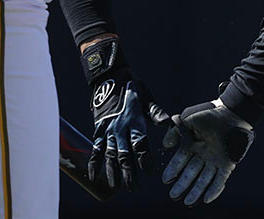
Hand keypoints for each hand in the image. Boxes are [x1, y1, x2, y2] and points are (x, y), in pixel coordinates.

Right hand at [80, 38, 169, 190]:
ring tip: (116, 186)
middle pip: (124, 155)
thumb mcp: (147, 97)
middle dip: (129, 173)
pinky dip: (94, 162)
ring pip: (109, 155)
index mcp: (134, 121)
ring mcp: (107, 129)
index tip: (150, 173)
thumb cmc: (133, 85)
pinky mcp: (98, 129)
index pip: (140, 145)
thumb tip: (169, 124)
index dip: (145, 160)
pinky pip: (95, 148)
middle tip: (134, 188)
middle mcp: (119, 128)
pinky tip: (94, 176)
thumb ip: (157, 113)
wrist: (109, 75)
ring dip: (112, 171)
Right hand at [161, 99, 253, 205]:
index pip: (180, 161)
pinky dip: (214, 189)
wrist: (232, 112)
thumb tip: (166, 145)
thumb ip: (175, 131)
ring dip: (196, 191)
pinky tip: (207, 198)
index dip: (173, 170)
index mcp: (193, 144)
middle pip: (191, 173)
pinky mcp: (228, 163)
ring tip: (188, 201)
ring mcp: (216, 160)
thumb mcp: (188, 119)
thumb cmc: (210, 113)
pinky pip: (220, 179)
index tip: (166, 179)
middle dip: (182, 184)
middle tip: (174, 195)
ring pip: (204, 179)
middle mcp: (203, 154)